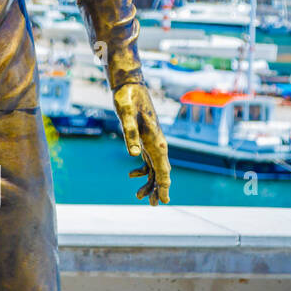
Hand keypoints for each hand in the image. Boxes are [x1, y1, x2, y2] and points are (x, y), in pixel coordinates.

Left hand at [113, 82, 170, 205]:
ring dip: (149, 182)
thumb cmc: (128, 99)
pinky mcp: (145, 139)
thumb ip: (130, 134)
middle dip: (157, 189)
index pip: (163, 170)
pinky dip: (142, 170)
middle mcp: (158, 144)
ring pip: (155, 168)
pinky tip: (131, 175)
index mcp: (157, 142)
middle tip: (151, 204)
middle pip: (161, 173)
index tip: (164, 201)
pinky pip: (148, 160)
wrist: (129, 87)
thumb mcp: (125, 115)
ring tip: (138, 196)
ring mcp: (152, 142)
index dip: (164, 187)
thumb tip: (134, 155)